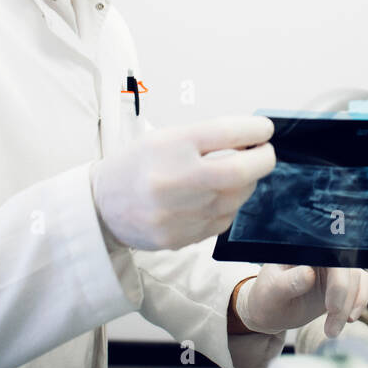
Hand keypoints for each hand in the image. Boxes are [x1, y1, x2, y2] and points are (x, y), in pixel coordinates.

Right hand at [90, 116, 274, 250]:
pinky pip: (224, 219)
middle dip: (262, 159)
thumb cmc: (137, 165)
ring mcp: (179, 214)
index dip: (255, 129)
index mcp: (169, 146)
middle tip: (263, 152)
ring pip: (238, 197)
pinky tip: (218, 195)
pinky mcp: (183, 238)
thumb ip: (208, 136)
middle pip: (241, 170)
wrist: (102, 206)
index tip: (265, 129)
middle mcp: (175, 180)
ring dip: (247, 182)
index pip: (227, 132)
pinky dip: (230, 204)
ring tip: (239, 172)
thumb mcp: (165, 137)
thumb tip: (252, 136)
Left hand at [236, 266, 367, 337]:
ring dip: (351, 305)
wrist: (270, 312)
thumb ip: (288, 282)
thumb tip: (309, 273)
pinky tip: (349, 319)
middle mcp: (321, 253)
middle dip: (344, 299)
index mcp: (303, 249)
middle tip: (331, 328)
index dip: (337, 278)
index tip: (330, 307)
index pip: (329, 253)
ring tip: (332, 331)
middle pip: (347, 267)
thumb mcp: (271, 293)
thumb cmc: (266, 299)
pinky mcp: (341, 280)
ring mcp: (332, 266)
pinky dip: (360, 301)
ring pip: (357, 277)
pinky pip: (362, 284)